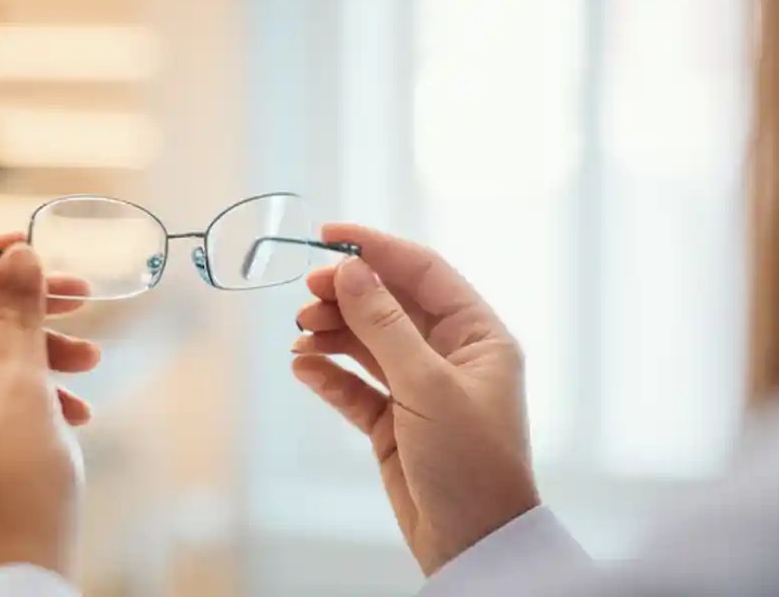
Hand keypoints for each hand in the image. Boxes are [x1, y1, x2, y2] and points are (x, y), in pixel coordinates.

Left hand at [0, 235, 97, 587]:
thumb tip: (19, 255)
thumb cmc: (13, 492)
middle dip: (23, 308)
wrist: (16, 586)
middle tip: (80, 295)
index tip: (32, 244)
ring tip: (92, 360)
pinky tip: (77, 407)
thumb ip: (18, 313)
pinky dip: (27, 392)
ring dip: (36, 352)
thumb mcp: (22, 389)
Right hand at [291, 224, 538, 574]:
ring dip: (332, 332)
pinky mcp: (394, 422)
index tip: (329, 236)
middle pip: (389, 304)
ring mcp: (420, 388)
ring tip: (301, 335)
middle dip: (346, 295)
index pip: (423, 271)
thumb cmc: (470, 461)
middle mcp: (450, 355)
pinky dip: (328, 373)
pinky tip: (303, 366)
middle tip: (308, 296)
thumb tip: (350, 271)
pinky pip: (355, 385)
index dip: (376, 248)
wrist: (472, 543)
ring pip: (367, 342)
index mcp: (478, 335)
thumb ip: (384, 325)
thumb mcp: (427, 385)